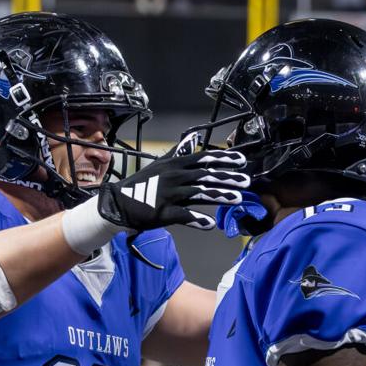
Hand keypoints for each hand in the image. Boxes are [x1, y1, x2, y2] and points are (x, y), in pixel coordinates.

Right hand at [98, 149, 247, 231]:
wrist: (118, 203)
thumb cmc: (142, 185)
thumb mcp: (160, 165)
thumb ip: (178, 154)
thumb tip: (191, 140)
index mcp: (174, 165)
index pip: (203, 158)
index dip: (223, 159)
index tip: (241, 160)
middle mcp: (173, 177)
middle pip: (205, 175)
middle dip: (227, 177)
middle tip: (246, 180)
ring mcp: (168, 194)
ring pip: (198, 193)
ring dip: (219, 196)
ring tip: (236, 199)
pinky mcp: (162, 212)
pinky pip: (183, 216)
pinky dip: (197, 220)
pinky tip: (210, 224)